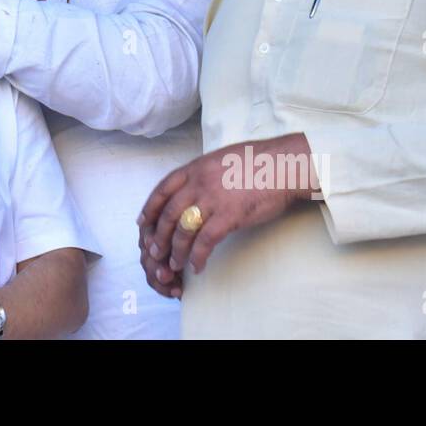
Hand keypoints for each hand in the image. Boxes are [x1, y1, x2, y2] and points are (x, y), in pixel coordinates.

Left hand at [137, 134, 314, 283]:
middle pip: (168, 213)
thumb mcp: (220, 160)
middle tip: (154, 252)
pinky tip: (197, 266)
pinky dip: (198, 256)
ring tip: (174, 264)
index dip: (149, 208)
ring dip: (176, 251)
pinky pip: (206, 241)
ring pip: (183, 229)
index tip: (142, 223)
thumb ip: (203, 174)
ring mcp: (213, 199)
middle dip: (158, 236)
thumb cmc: (257, 162)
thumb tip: (194, 186)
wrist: (283, 165)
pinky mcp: (230, 215)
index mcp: (195, 168)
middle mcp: (199, 182)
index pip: (161, 189)